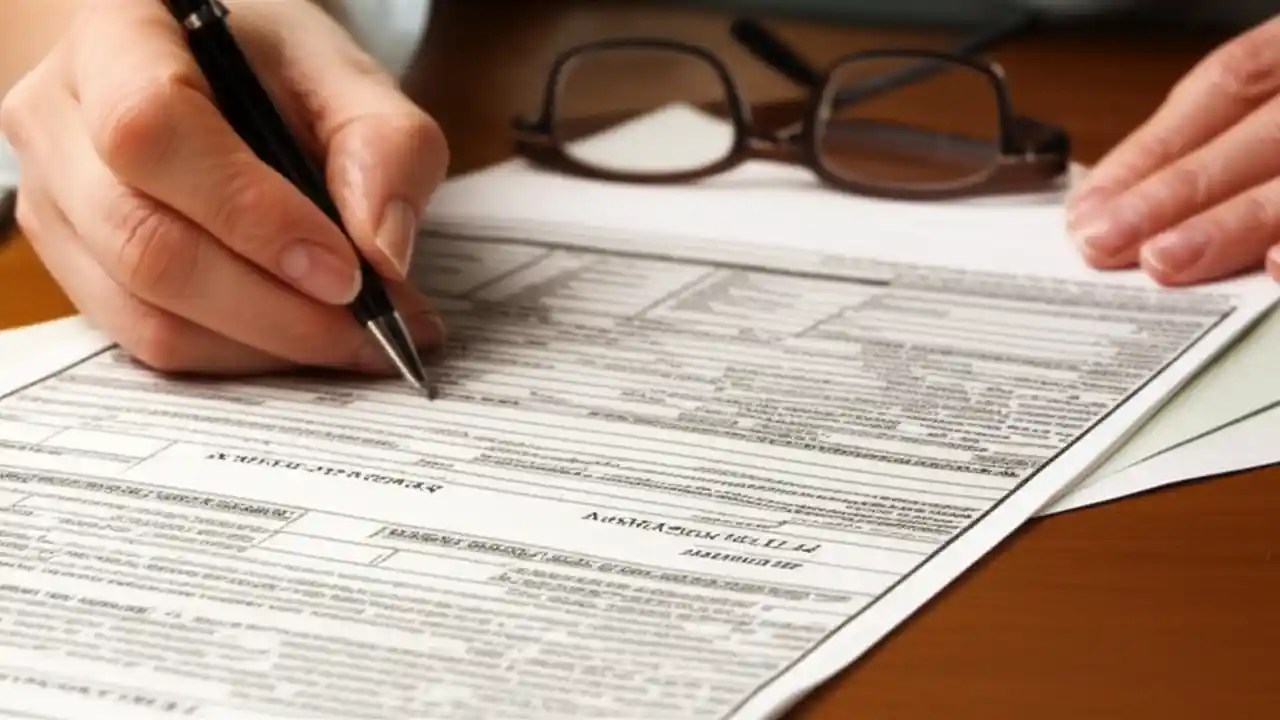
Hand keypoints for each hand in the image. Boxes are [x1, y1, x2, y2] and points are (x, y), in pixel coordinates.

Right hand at [0, 0, 447, 373]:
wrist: (200, 74)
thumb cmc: (267, 68)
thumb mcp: (345, 75)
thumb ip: (385, 145)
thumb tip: (384, 251)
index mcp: (114, 35)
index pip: (152, 131)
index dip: (252, 214)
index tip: (347, 270)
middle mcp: (57, 121)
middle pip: (146, 244)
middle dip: (278, 308)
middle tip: (375, 327)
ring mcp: (51, 203)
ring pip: (147, 315)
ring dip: (267, 345)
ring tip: (357, 338)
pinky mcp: (73, 270)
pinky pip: (151, 342)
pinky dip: (242, 355)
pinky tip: (306, 338)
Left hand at [1065, 17, 1279, 285]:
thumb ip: (1223, 127)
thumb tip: (1114, 197)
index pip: (1223, 86)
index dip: (1149, 149)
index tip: (1087, 207)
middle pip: (1255, 134)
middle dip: (1172, 194)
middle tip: (1103, 242)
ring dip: (1229, 223)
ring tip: (1163, 261)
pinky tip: (1274, 269)